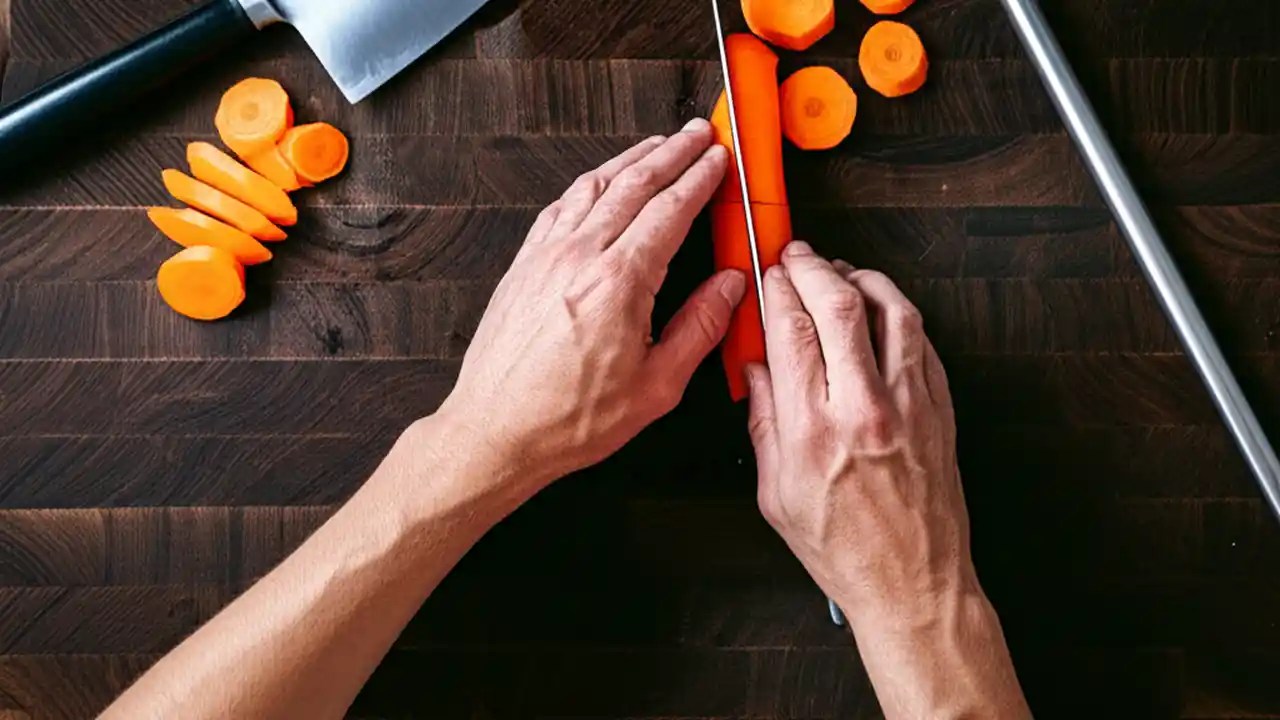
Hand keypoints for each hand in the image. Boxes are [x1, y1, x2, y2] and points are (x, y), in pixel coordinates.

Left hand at [439, 120, 744, 485]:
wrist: (497, 430)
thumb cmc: (569, 419)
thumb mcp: (656, 387)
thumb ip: (699, 328)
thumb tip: (730, 287)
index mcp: (618, 283)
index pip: (670, 210)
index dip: (699, 179)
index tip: (719, 160)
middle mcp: (579, 256)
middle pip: (634, 184)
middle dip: (671, 153)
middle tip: (696, 134)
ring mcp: (546, 256)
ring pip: (595, 186)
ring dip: (630, 159)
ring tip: (657, 145)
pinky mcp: (524, 265)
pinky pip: (560, 207)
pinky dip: (588, 183)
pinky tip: (600, 180)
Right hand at [747, 244, 1030, 716]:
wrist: (912, 583)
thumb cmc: (843, 549)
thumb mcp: (775, 494)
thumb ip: (763, 423)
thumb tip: (754, 370)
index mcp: (811, 431)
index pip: (790, 330)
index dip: (777, 289)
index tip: (769, 276)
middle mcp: (863, 409)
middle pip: (838, 305)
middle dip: (812, 267)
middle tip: (799, 256)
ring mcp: (909, 405)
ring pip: (891, 309)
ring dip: (862, 277)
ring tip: (842, 272)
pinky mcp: (940, 408)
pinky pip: (921, 340)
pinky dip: (897, 312)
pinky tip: (880, 310)